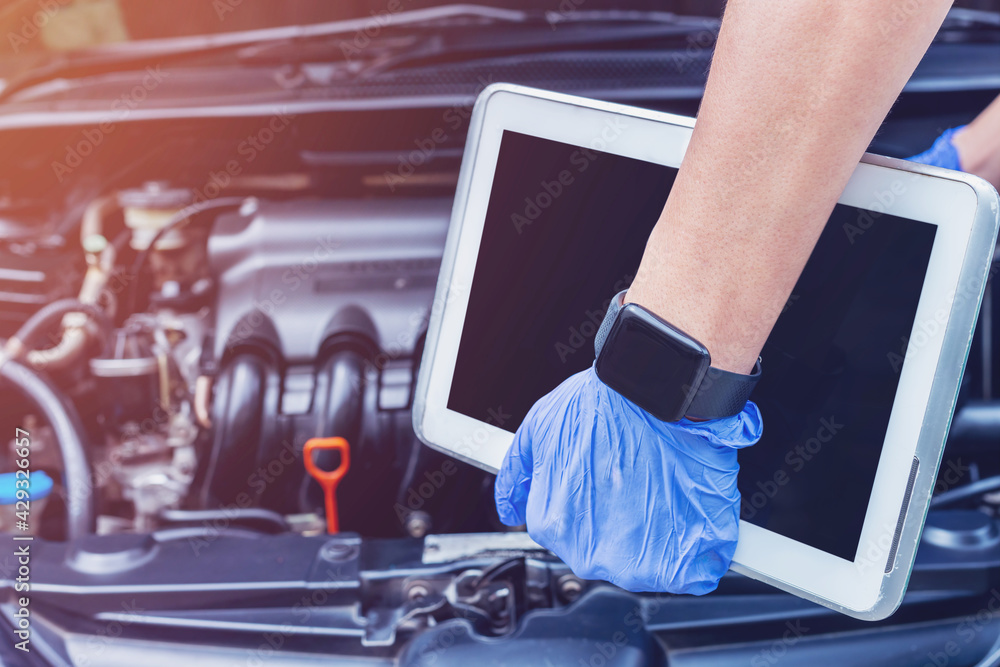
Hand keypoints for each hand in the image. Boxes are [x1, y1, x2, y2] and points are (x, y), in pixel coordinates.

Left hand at [494, 366, 761, 593]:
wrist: (658, 393)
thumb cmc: (602, 404)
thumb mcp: (539, 427)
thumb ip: (516, 475)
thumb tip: (508, 507)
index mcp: (552, 526)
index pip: (564, 531)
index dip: (589, 501)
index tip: (606, 480)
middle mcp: (592, 555)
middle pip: (607, 550)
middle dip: (622, 521)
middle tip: (636, 479)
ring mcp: (641, 565)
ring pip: (649, 562)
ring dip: (661, 534)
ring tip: (664, 487)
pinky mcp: (687, 565)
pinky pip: (692, 572)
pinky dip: (697, 547)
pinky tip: (693, 510)